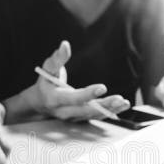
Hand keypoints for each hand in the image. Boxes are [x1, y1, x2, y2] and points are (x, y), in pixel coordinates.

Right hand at [3, 41, 129, 122]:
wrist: (40, 103)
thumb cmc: (46, 83)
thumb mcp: (48, 70)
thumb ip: (57, 59)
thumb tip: (65, 44)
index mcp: (54, 99)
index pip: (72, 98)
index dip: (87, 94)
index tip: (102, 87)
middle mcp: (64, 111)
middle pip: (86, 110)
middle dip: (103, 105)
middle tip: (118, 98)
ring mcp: (73, 117)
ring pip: (93, 115)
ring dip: (110, 109)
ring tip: (123, 102)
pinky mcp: (81, 118)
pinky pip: (96, 117)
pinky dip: (110, 112)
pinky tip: (122, 106)